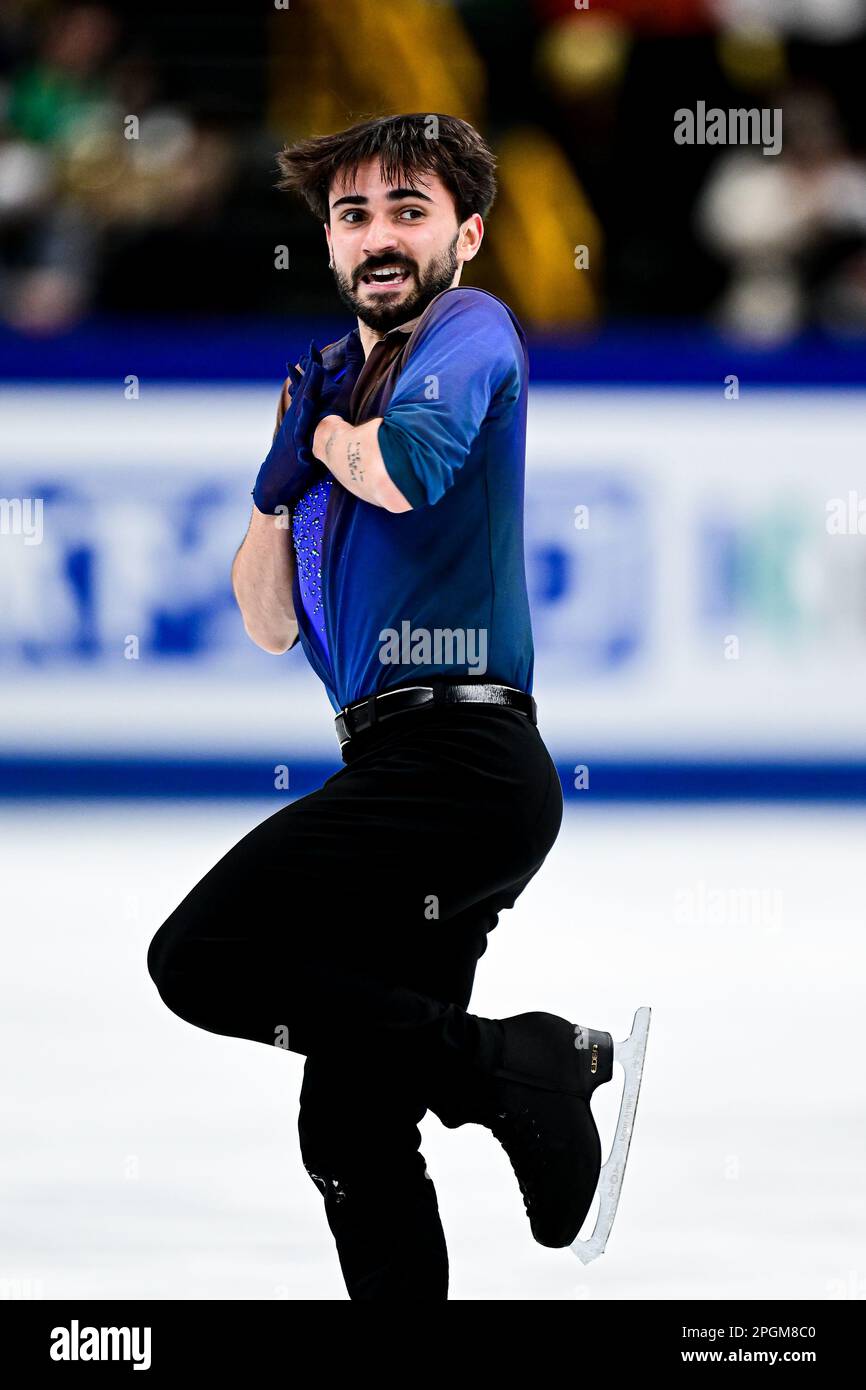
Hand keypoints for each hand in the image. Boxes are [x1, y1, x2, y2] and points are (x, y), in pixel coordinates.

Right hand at [251, 342, 327, 515]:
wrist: (276, 477)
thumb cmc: (296, 450)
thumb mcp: (305, 426)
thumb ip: (313, 407)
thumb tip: (321, 391)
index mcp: (301, 413)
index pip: (307, 386)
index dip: (311, 368)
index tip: (314, 347)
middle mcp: (297, 423)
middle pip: (303, 398)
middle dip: (309, 381)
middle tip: (315, 362)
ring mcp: (296, 441)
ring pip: (300, 424)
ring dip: (304, 412)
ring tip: (310, 400)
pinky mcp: (299, 461)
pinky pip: (302, 457)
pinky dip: (303, 453)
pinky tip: (305, 452)